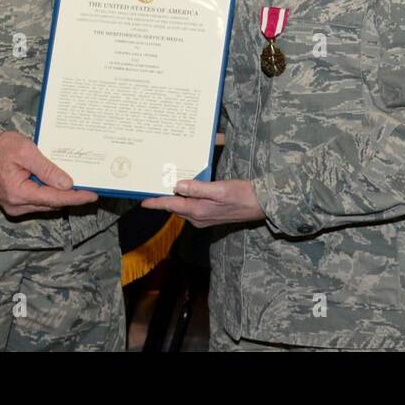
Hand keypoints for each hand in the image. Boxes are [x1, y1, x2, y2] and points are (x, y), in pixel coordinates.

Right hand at [0, 131, 97, 216]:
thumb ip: (47, 169)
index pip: (54, 198)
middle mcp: (16, 205)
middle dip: (71, 197)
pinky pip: (37, 201)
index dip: (75, 198)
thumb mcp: (26, 151)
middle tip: (90, 189)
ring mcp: (13, 206)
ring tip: (78, 186)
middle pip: (51, 204)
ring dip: (60, 196)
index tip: (93, 196)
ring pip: (45, 204)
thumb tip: (67, 184)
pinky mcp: (13, 202)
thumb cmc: (0, 146)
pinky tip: (59, 185)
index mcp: (18, 193)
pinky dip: (49, 194)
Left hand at [141, 179, 263, 227]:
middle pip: (175, 208)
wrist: (261, 204)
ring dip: (174, 200)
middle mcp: (199, 217)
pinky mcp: (211, 215)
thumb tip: (176, 186)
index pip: (172, 206)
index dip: (156, 203)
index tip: (142, 202)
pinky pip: (192, 207)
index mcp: (199, 211)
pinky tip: (185, 190)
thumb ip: (197, 188)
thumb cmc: (242, 195)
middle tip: (151, 188)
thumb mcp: (219, 190)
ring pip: (183, 208)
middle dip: (163, 200)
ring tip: (164, 187)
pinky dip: (185, 199)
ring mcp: (204, 218)